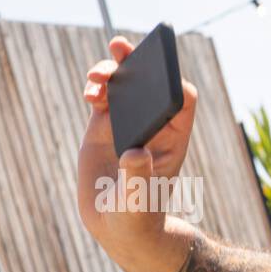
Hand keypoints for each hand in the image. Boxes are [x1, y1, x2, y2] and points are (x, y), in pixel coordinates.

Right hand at [76, 36, 199, 271]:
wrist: (118, 225)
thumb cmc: (138, 215)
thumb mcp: (138, 199)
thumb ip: (138, 176)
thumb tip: (135, 152)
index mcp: (173, 138)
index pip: (181, 100)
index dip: (173, 81)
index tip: (157, 72)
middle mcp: (152, 126)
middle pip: (150, 83)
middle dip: (137, 61)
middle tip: (121, 46)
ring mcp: (128, 123)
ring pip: (124, 85)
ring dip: (110, 72)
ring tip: (96, 79)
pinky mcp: (104, 127)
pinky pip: (103, 97)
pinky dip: (95, 88)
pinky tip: (89, 93)